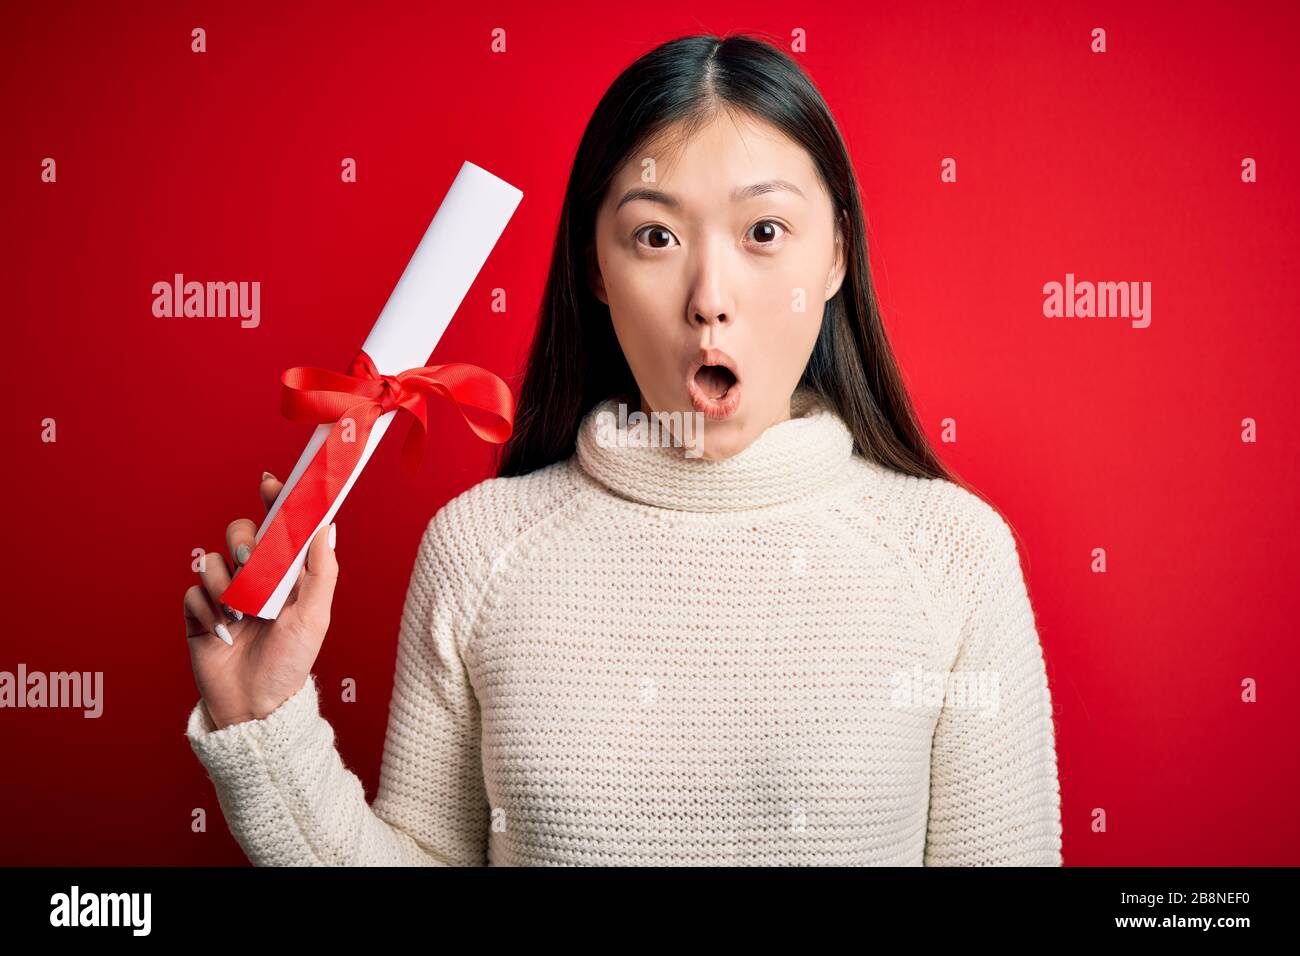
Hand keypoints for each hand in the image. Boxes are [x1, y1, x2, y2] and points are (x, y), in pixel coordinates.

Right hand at [184, 472, 338, 728]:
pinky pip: (193, 591)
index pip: (279, 527)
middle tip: (252, 559)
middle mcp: (255, 578)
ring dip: (225, 584)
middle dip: (244, 540)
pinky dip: (207, 609)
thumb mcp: (315, 616)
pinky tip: (222, 631)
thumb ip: (321, 570)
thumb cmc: (291, 662)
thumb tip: (326, 525)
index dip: (275, 501)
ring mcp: (225, 594)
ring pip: (212, 560)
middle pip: (240, 532)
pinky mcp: (200, 613)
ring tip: (239, 614)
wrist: (256, 705)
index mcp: (286, 574)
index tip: (270, 482)